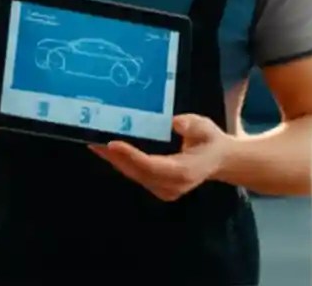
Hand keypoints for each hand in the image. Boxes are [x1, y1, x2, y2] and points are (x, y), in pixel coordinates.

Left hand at [89, 114, 231, 201]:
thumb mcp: (206, 128)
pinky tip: (106, 150)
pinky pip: (136, 175)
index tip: (113, 143)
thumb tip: (175, 122)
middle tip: (94, 139)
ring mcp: (164, 190)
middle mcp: (171, 186)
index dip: (131, 156)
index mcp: (184, 172)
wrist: (218, 160)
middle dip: (115, 157)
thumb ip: (192, 125)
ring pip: (134, 175)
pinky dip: (121, 163)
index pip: (152, 166)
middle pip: (138, 172)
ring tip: (93, 142)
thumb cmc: (210, 141)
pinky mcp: (157, 188)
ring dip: (113, 160)